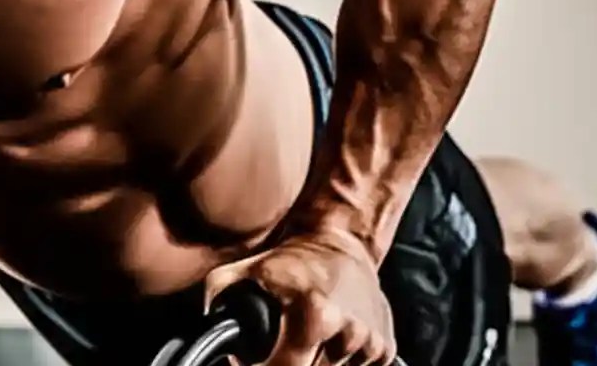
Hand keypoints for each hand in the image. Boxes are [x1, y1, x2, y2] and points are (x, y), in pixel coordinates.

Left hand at [204, 229, 395, 365]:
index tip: (253, 360)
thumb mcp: (247, 268)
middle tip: (281, 348)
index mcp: (315, 314)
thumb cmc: (294, 259)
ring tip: (305, 340)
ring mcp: (370, 342)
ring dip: (316, 363)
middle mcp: (347, 330)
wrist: (343, 242)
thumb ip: (217, 295)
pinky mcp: (385, 348)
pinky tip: (329, 341)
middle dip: (290, 364)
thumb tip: (211, 323)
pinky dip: (339, 363)